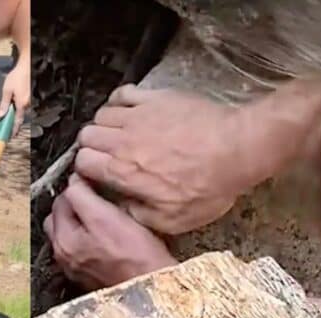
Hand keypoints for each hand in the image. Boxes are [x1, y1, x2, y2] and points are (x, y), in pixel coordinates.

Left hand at [0, 59, 29, 133]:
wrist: (27, 66)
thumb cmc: (17, 76)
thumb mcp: (6, 90)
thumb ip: (4, 104)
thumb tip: (0, 115)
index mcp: (21, 104)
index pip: (17, 122)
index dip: (13, 130)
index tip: (10, 137)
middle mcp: (28, 104)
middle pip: (19, 116)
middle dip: (12, 119)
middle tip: (4, 122)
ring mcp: (30, 100)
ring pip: (21, 110)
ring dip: (14, 110)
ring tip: (8, 105)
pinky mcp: (30, 96)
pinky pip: (23, 104)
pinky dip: (18, 105)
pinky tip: (14, 99)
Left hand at [43, 174, 177, 289]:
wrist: (151, 288)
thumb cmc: (137, 258)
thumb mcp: (109, 217)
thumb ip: (84, 196)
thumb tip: (74, 181)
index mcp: (64, 241)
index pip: (61, 200)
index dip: (79, 186)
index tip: (95, 182)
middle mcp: (65, 257)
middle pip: (59, 218)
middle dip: (74, 204)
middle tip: (97, 198)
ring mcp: (76, 268)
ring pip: (70, 233)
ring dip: (80, 222)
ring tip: (102, 217)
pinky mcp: (89, 275)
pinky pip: (81, 249)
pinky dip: (88, 239)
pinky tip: (106, 237)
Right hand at [74, 84, 284, 234]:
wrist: (237, 149)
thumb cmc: (208, 187)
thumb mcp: (173, 220)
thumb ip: (138, 216)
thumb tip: (121, 208)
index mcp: (124, 172)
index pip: (83, 163)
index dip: (86, 169)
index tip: (96, 174)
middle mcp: (124, 141)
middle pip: (86, 136)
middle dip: (91, 147)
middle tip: (106, 155)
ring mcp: (139, 116)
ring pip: (101, 115)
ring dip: (104, 125)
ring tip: (118, 134)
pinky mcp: (156, 98)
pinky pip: (123, 93)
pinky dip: (119, 101)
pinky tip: (128, 110)